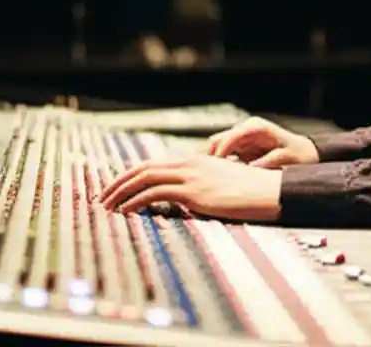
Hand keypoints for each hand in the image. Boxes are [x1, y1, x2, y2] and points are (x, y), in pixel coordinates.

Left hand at [99, 154, 281, 221]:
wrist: (269, 191)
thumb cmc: (249, 192)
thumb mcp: (220, 185)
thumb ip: (199, 187)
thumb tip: (183, 200)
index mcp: (193, 160)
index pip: (152, 165)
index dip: (130, 175)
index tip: (116, 188)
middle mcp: (188, 163)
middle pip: (142, 168)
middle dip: (118, 182)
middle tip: (101, 197)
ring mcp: (190, 176)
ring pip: (143, 179)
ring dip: (120, 192)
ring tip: (106, 206)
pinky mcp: (192, 191)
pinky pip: (154, 193)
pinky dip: (135, 201)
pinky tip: (125, 211)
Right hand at [204, 116, 318, 168]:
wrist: (306, 153)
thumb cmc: (298, 155)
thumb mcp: (287, 158)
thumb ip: (269, 161)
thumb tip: (251, 168)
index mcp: (255, 128)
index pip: (229, 137)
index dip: (219, 153)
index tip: (215, 170)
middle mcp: (246, 128)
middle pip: (218, 140)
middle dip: (211, 158)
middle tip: (210, 178)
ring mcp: (242, 137)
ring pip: (217, 147)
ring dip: (215, 162)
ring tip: (215, 179)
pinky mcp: (242, 146)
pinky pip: (225, 154)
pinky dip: (221, 164)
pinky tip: (223, 177)